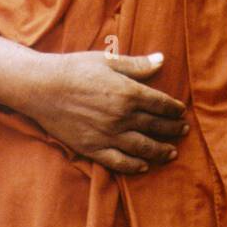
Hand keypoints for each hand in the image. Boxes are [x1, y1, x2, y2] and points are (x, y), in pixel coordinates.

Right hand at [23, 50, 188, 173]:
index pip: (161, 104)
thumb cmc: (76, 68)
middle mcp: (122, 116)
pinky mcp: (93, 148)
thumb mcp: (108, 60)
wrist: (43, 87)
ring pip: (143, 147)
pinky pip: (119, 162)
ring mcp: (108, 134)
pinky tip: (144, 166)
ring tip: (171, 152)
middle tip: (183, 131)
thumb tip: (162, 60)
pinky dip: (134, 166)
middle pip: (155, 126)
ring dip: (160, 150)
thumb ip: (137, 65)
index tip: (181, 112)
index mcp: (128, 92)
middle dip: (172, 129)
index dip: (174, 109)